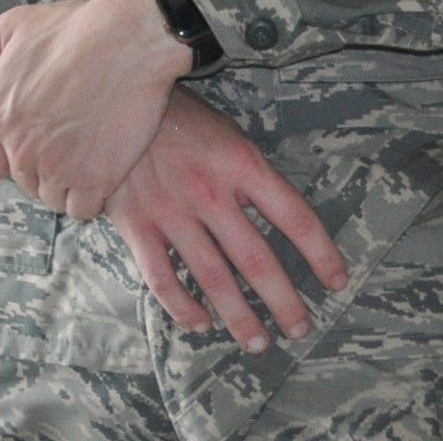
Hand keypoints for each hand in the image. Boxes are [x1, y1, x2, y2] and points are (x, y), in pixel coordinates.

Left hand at [0, 0, 192, 216]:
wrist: (125, 42)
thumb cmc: (69, 31)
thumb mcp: (10, 29)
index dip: (13, 156)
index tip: (37, 141)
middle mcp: (19, 149)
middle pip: (24, 182)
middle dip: (44, 169)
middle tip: (69, 144)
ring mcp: (56, 168)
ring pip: (52, 198)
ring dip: (67, 185)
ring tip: (87, 157)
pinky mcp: (94, 180)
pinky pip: (82, 209)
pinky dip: (91, 198)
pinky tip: (103, 172)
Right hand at [108, 87, 347, 354]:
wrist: (107, 99)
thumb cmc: (175, 116)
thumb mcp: (224, 132)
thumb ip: (250, 175)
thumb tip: (280, 222)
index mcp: (239, 163)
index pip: (295, 217)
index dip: (323, 254)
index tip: (335, 282)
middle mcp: (209, 191)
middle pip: (257, 259)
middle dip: (283, 302)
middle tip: (300, 328)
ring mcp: (169, 210)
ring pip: (212, 277)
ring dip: (240, 316)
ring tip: (259, 342)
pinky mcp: (134, 223)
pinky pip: (161, 277)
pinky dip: (182, 307)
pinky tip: (200, 322)